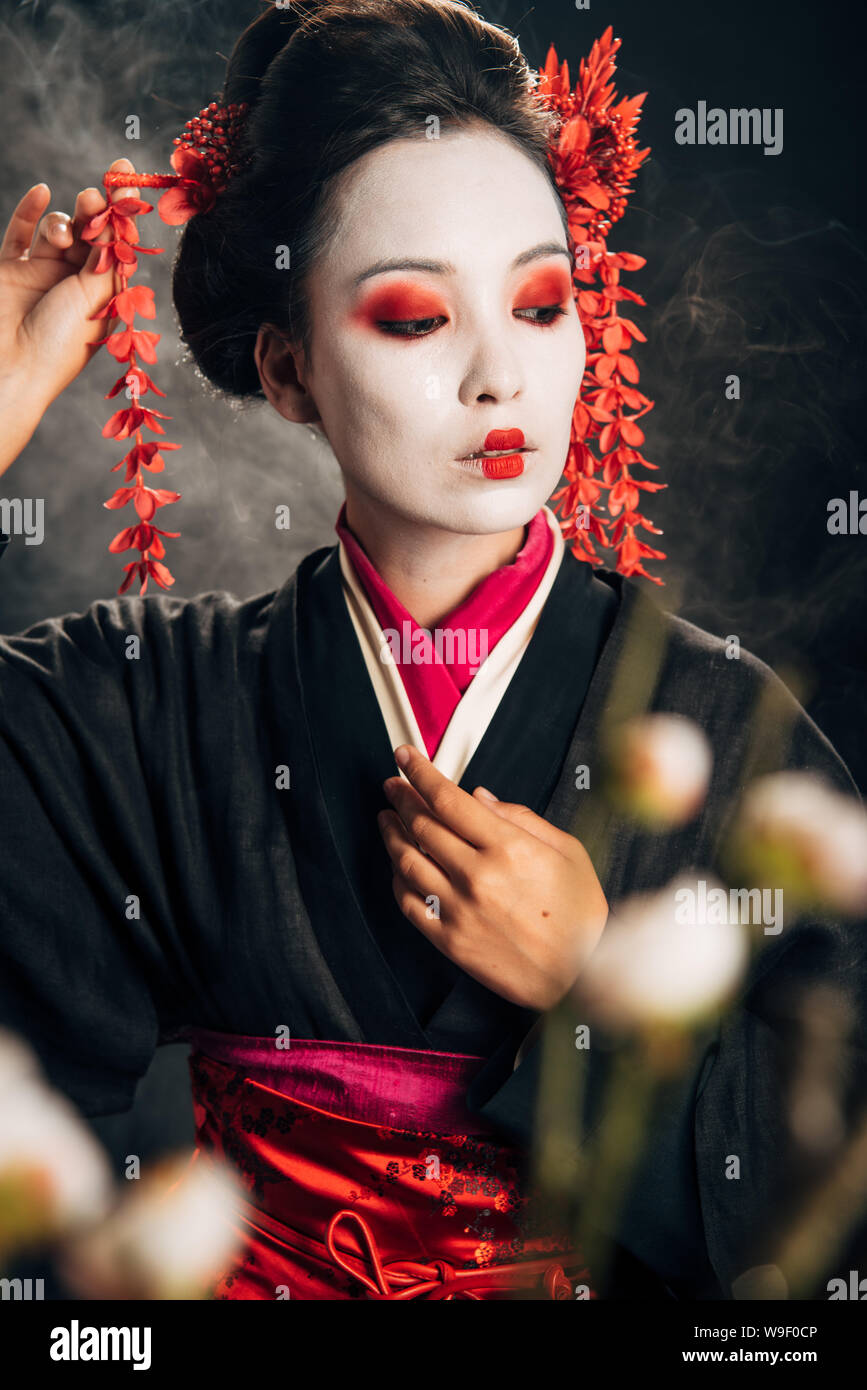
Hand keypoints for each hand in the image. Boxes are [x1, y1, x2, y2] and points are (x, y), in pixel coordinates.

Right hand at [0, 159, 139, 474]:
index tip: (127, 176)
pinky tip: (42, 192)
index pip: (117, 246)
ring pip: (58, 230)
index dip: (122, 212)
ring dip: (63, 222)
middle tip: (93, 198)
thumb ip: (107, 257)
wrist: (12, 367)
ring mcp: (42, 274)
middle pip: (89, 233)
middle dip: (93, 211)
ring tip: (63, 235)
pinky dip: (30, 212)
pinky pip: (20, 233)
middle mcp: (75, 284)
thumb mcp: (96, 299)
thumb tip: (120, 221)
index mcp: (104, 295)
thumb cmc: (62, 343)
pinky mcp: (11, 270)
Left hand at [377, 744, 608, 1011]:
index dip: (420, 772)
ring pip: (408, 861)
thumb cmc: (581, 914)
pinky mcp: (449, 940)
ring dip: (392, 833)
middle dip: (402, 797)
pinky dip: (398, 878)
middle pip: (422, 825)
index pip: (448, 799)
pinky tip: (399, 864)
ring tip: (387, 818)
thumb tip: (478, 797)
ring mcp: (458, 909)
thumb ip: (521, 818)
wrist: (582, 978)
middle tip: (393, 785)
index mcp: (508, 847)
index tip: (405, 756)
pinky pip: (409, 903)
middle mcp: (477, 875)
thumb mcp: (569, 852)